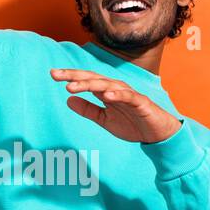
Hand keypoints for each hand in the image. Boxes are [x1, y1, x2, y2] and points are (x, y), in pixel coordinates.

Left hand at [50, 68, 181, 142]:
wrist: (156, 134)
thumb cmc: (132, 124)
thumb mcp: (104, 119)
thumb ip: (88, 110)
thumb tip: (68, 100)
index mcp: (106, 91)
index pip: (85, 81)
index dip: (70, 77)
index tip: (52, 74)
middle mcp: (115, 88)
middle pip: (93, 78)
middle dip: (74, 75)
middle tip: (55, 75)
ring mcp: (128, 94)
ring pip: (107, 85)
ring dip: (89, 84)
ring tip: (72, 87)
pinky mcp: (140, 102)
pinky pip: (128, 96)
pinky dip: (117, 94)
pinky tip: (105, 95)